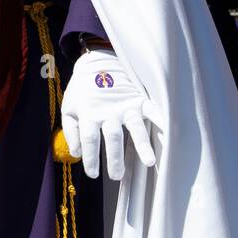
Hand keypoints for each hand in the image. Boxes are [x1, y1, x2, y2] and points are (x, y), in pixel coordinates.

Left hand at [61, 50, 160, 180]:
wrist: (98, 61)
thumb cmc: (83, 89)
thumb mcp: (69, 107)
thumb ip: (71, 131)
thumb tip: (77, 153)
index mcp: (89, 114)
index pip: (89, 140)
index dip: (91, 158)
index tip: (93, 174)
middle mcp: (108, 111)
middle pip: (112, 137)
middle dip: (115, 158)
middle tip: (117, 176)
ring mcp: (125, 105)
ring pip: (134, 127)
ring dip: (141, 144)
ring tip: (149, 162)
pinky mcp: (138, 99)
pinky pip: (151, 109)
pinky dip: (160, 119)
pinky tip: (168, 130)